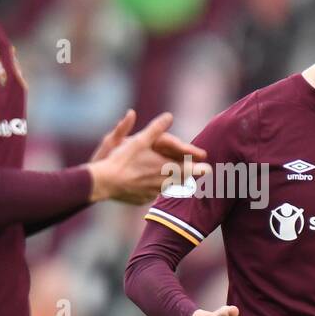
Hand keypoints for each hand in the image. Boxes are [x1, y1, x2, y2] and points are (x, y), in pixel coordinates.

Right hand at [87, 111, 209, 204]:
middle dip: (189, 175)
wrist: (105, 183)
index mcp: (165, 168)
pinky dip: (156, 189)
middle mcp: (162, 183)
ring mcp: (152, 193)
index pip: (190, 170)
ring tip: (179, 179)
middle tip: (198, 172)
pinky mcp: (142, 199)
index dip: (200, 169)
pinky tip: (153, 186)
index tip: (209, 169)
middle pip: (182, 181)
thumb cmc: (123, 160)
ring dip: (174, 182)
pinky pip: (153, 194)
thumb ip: (156, 129)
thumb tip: (169, 116)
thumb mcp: (140, 140)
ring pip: (168, 188)